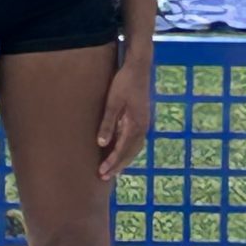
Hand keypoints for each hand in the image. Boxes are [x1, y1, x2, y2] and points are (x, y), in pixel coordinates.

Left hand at [97, 57, 152, 180]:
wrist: (139, 67)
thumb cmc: (123, 83)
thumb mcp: (112, 102)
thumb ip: (108, 123)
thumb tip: (102, 144)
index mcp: (136, 124)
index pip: (122, 149)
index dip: (112, 162)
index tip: (101, 172)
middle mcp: (143, 127)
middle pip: (130, 152)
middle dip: (117, 165)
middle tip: (104, 177)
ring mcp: (144, 123)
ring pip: (134, 148)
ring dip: (123, 159)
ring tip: (112, 170)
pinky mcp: (141, 119)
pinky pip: (135, 140)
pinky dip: (127, 150)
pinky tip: (119, 152)